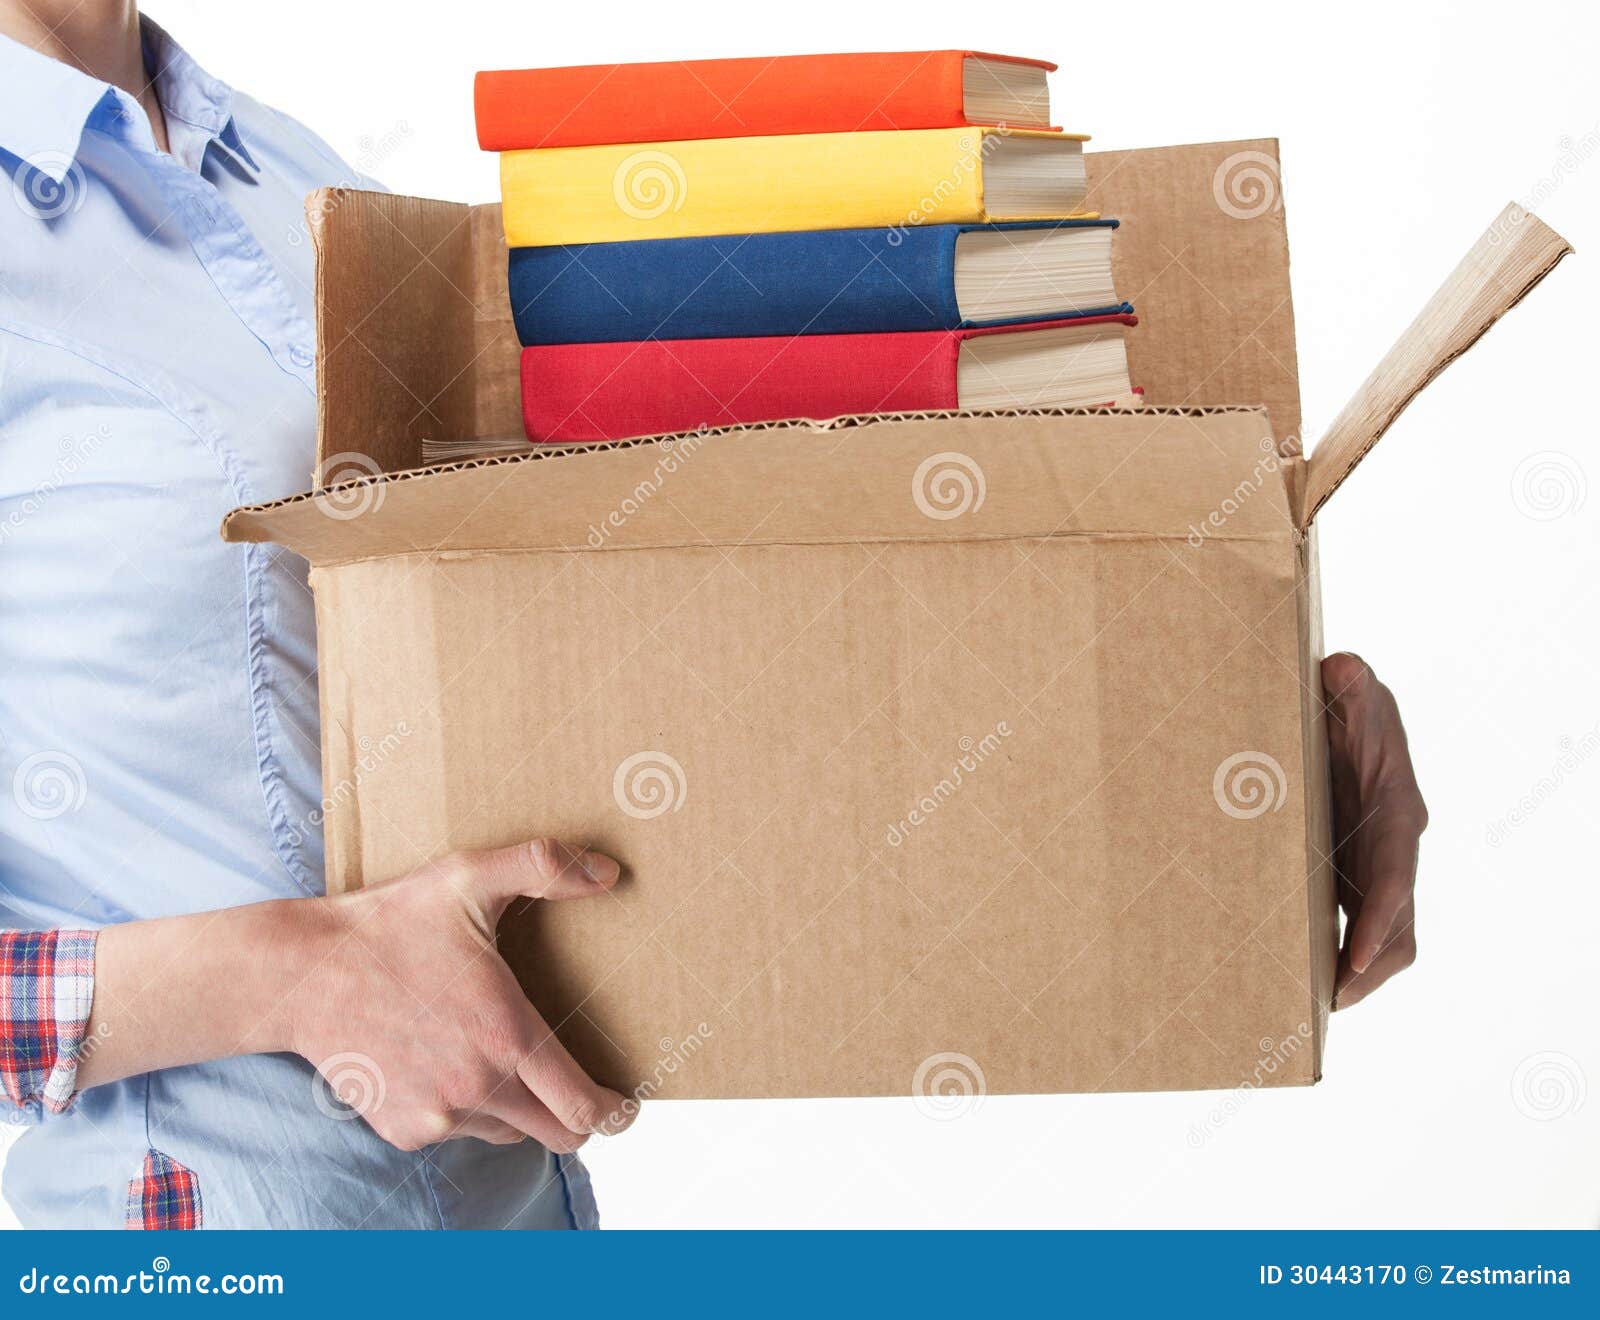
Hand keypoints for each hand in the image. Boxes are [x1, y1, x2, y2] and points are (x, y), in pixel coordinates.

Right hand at [291, 838, 636, 1151]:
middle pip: (561, 1134)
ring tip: (500, 1056)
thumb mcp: (467, 876)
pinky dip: (470, 1109)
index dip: (616, 1112)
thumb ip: (544, 866)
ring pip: (511, 1132)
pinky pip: (462, 1131)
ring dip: (520, 1107)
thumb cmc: (391, 921)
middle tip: (580, 1088)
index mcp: (506, 1035)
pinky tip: (450, 1061)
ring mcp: (439, 1116)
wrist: (302, 973)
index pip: (583, 1106)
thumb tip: (609, 872)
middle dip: (580, 1117)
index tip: (626, 1104)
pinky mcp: (405, 1129)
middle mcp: (478, 1087)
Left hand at [1322, 654, 1427, 1009]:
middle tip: (1331, 1002)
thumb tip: (1343, 667)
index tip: (1357, 958)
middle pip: (1398, 924)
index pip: (1396, 876)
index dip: (1380, 919)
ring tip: (1316, 1007)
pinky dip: (1336, 953)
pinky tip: (1301, 979)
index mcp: (1397, 810)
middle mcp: (1395, 846)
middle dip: (1370, 967)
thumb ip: (1349, 684)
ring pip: (1384, 934)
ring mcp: (1377, 864)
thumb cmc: (1346, 703)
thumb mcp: (1349, 689)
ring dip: (1356, 972)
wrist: (1343, 713)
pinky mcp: (1354, 871)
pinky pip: (1354, 923)